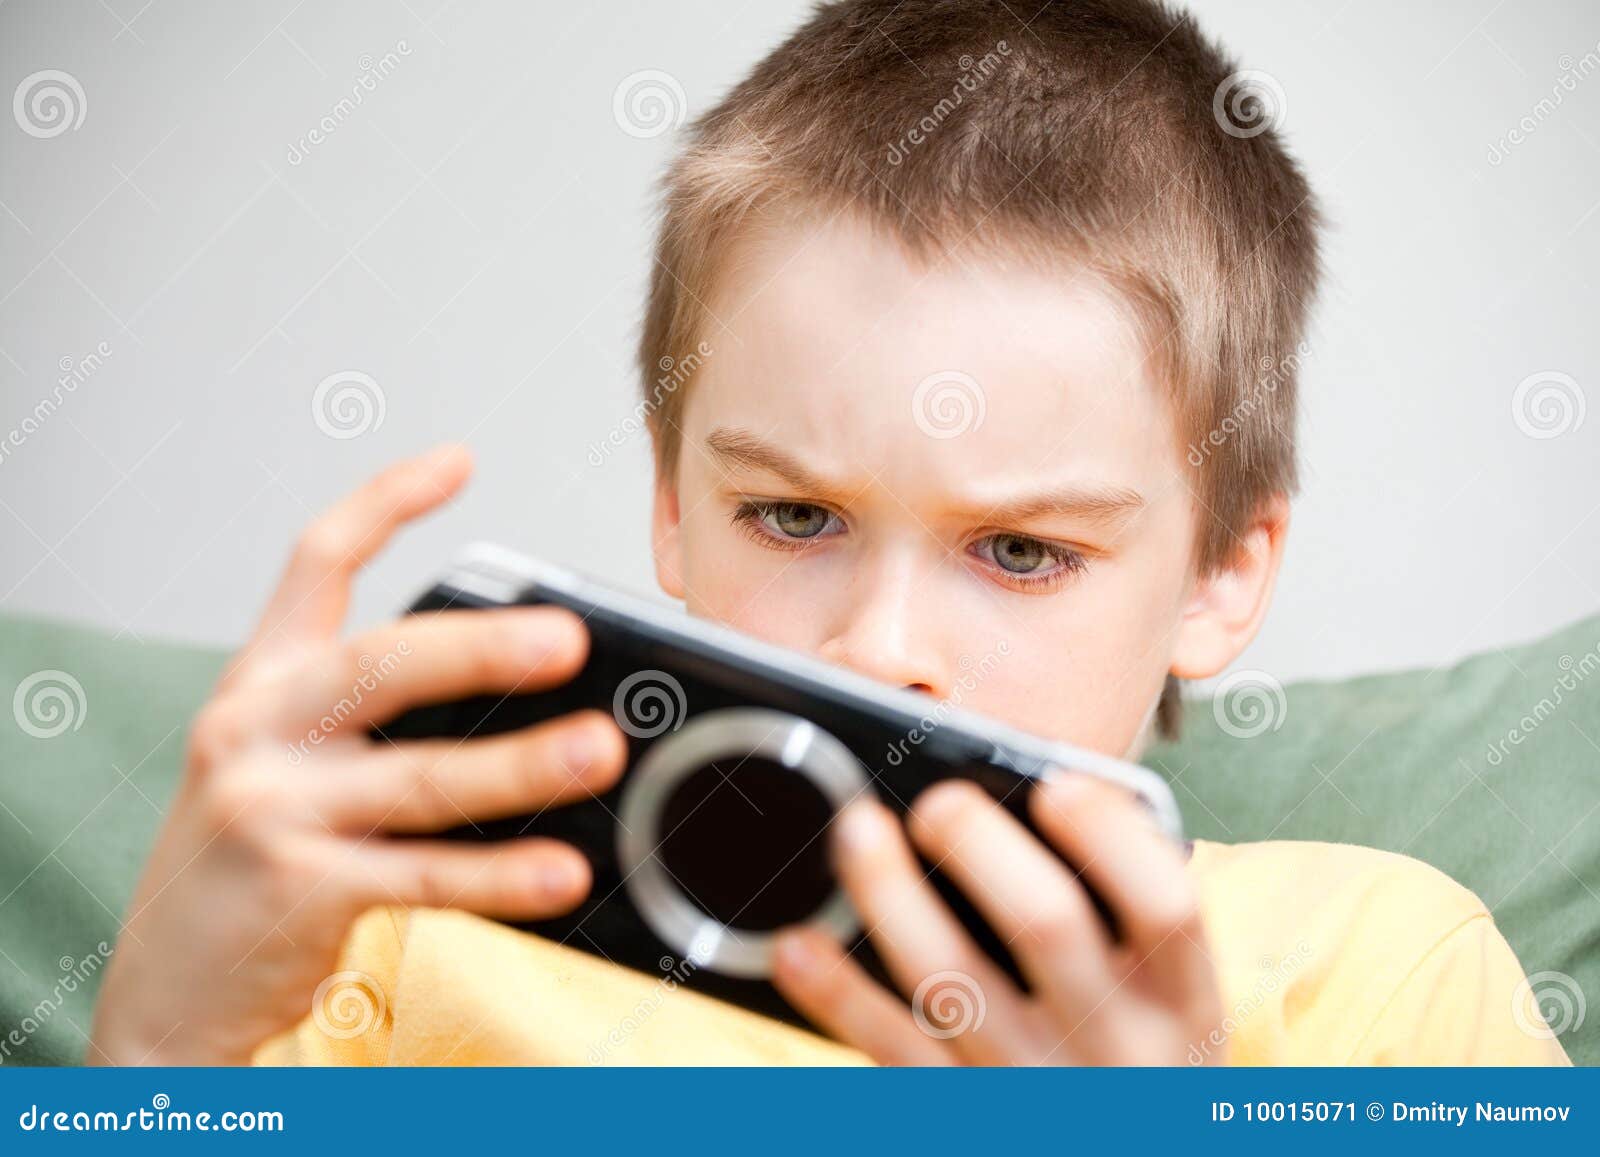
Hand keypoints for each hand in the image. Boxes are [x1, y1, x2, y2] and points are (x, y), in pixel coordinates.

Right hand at [89, 445, 626, 1064]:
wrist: (168, 983)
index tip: (458, 461)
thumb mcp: (283, 760)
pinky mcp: (296, 890)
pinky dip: (497, 873)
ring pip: (418, 776)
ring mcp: (272, 810)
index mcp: (263, 681)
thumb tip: (516, 694)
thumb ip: (371, 721)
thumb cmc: (251, 859)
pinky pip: (421, 874)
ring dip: (520, 766)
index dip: (385, 504)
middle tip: (568, 636)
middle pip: (380, 663)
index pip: (316, 561)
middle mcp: (258, 730)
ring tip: (598, 750)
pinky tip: (558, 872)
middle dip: (480, 646)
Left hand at [771, 775, 1221, 1064]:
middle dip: (982, 847)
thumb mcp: (1165, 1006)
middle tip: (938, 802)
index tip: (1057, 784)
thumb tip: (1021, 801)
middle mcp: (1116, 1048)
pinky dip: (838, 994)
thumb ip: (1118, 921)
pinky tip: (798, 945)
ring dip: (894, 894)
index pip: (1166, 905)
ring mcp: (1034, 1089)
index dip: (1109, 835)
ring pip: (951, 979)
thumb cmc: (1133, 1063)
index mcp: (1181, 1003)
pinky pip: (891, 1051)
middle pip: (1047, 925)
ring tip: (858, 828)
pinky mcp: (964, 1119)